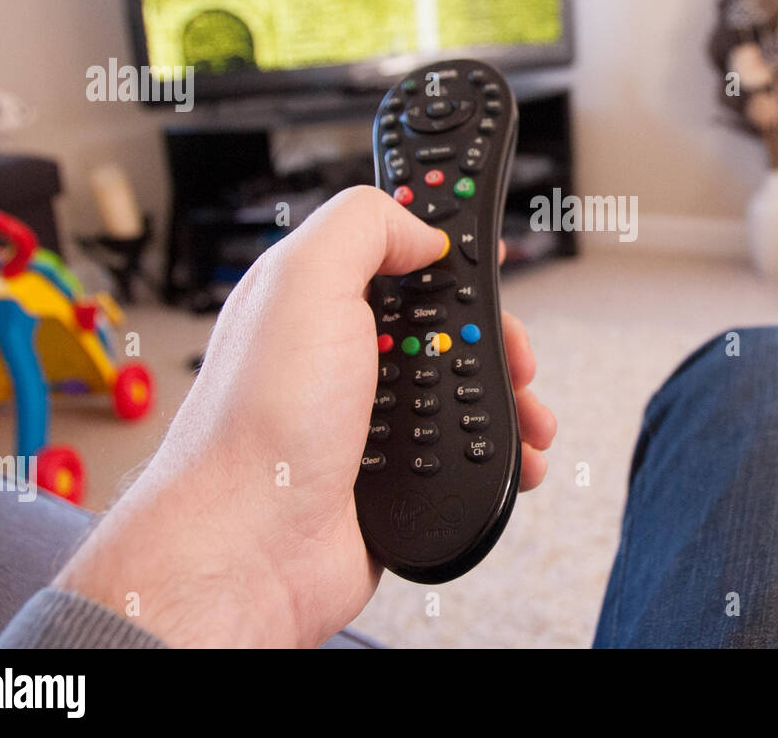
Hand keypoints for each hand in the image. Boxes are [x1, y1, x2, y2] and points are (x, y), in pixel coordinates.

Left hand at [54, 186, 555, 646]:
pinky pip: (460, 454)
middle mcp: (340, 357)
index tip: (486, 251)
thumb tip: (420, 229)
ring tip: (528, 412)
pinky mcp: (391, 475)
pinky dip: (498, 453)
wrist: (249, 550)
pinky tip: (513, 456)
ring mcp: (367, 419)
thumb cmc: (256, 427)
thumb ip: (362, 227)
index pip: (392, 253)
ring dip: (507, 398)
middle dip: (492, 334)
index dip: (442, 248)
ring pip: (460, 391)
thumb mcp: (304, 283)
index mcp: (315, 300)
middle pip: (441, 325)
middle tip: (514, 350)